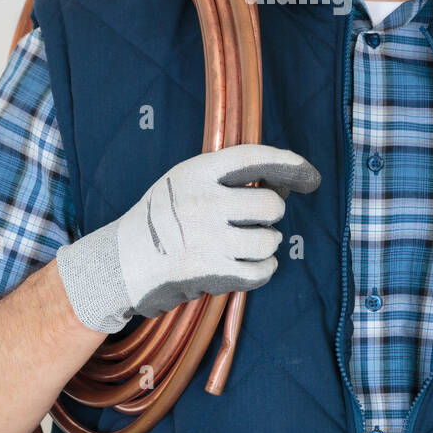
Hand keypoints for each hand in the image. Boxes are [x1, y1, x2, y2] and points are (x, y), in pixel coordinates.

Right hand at [56, 143, 320, 333]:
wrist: (122, 262)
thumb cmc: (161, 218)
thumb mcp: (184, 181)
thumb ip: (227, 177)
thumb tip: (285, 183)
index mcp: (197, 172)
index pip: (255, 158)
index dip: (289, 164)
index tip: (310, 176)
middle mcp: (204, 202)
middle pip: (271, 206)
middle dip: (272, 214)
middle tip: (258, 219)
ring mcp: (208, 239)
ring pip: (269, 240)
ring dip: (267, 244)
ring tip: (250, 244)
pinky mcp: (211, 273)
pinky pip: (261, 271)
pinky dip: (264, 269)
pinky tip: (252, 264)